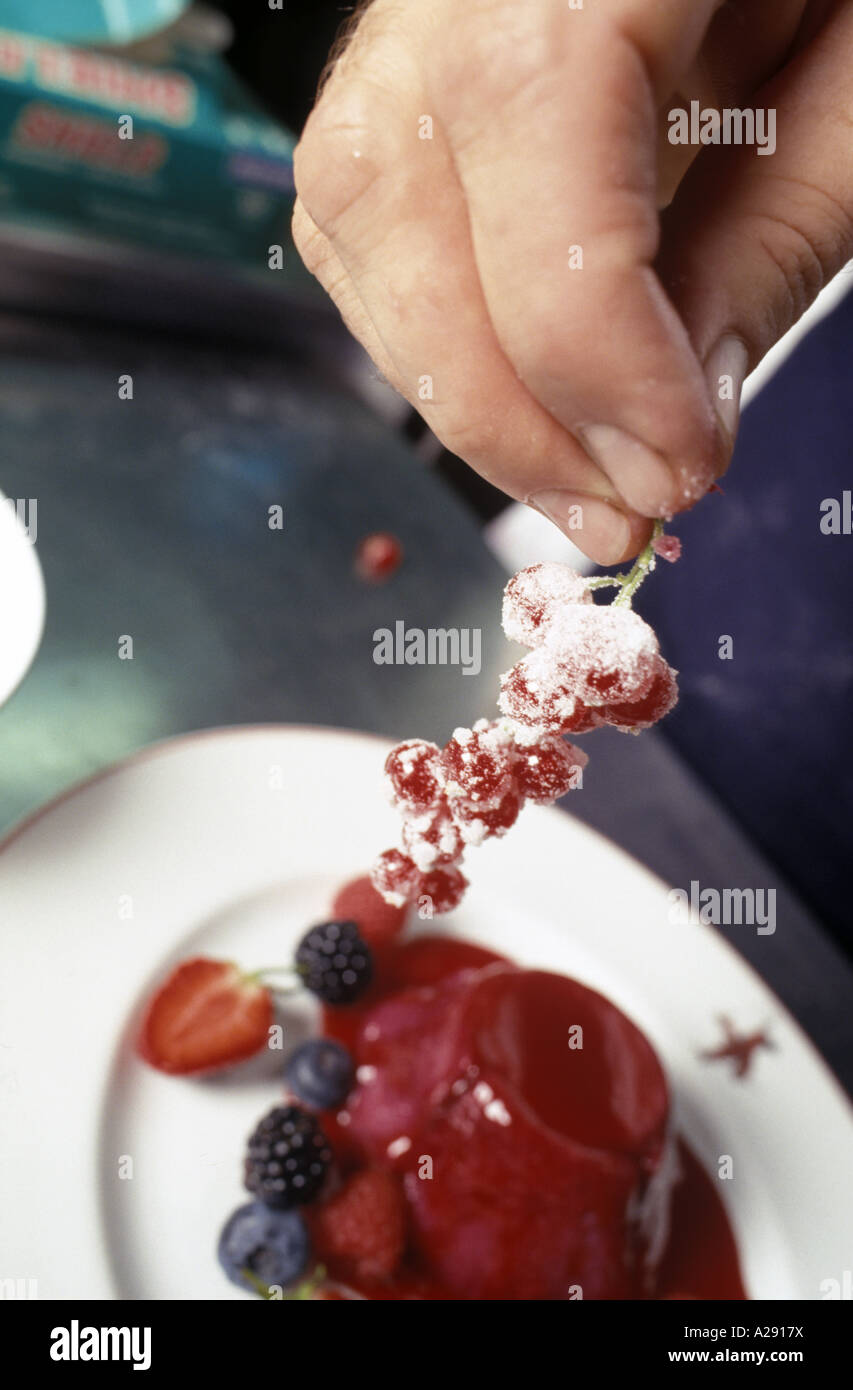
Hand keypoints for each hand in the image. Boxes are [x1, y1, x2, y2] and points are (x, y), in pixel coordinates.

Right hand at [292, 0, 852, 563]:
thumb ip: (765, 243)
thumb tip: (673, 419)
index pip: (540, 169)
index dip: (601, 360)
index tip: (678, 472)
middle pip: (403, 209)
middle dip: (508, 411)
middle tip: (619, 515)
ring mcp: (408, 4)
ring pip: (355, 219)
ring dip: (456, 386)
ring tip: (573, 476)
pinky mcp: (403, 56)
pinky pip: (363, 210)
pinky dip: (429, 327)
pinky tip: (517, 387)